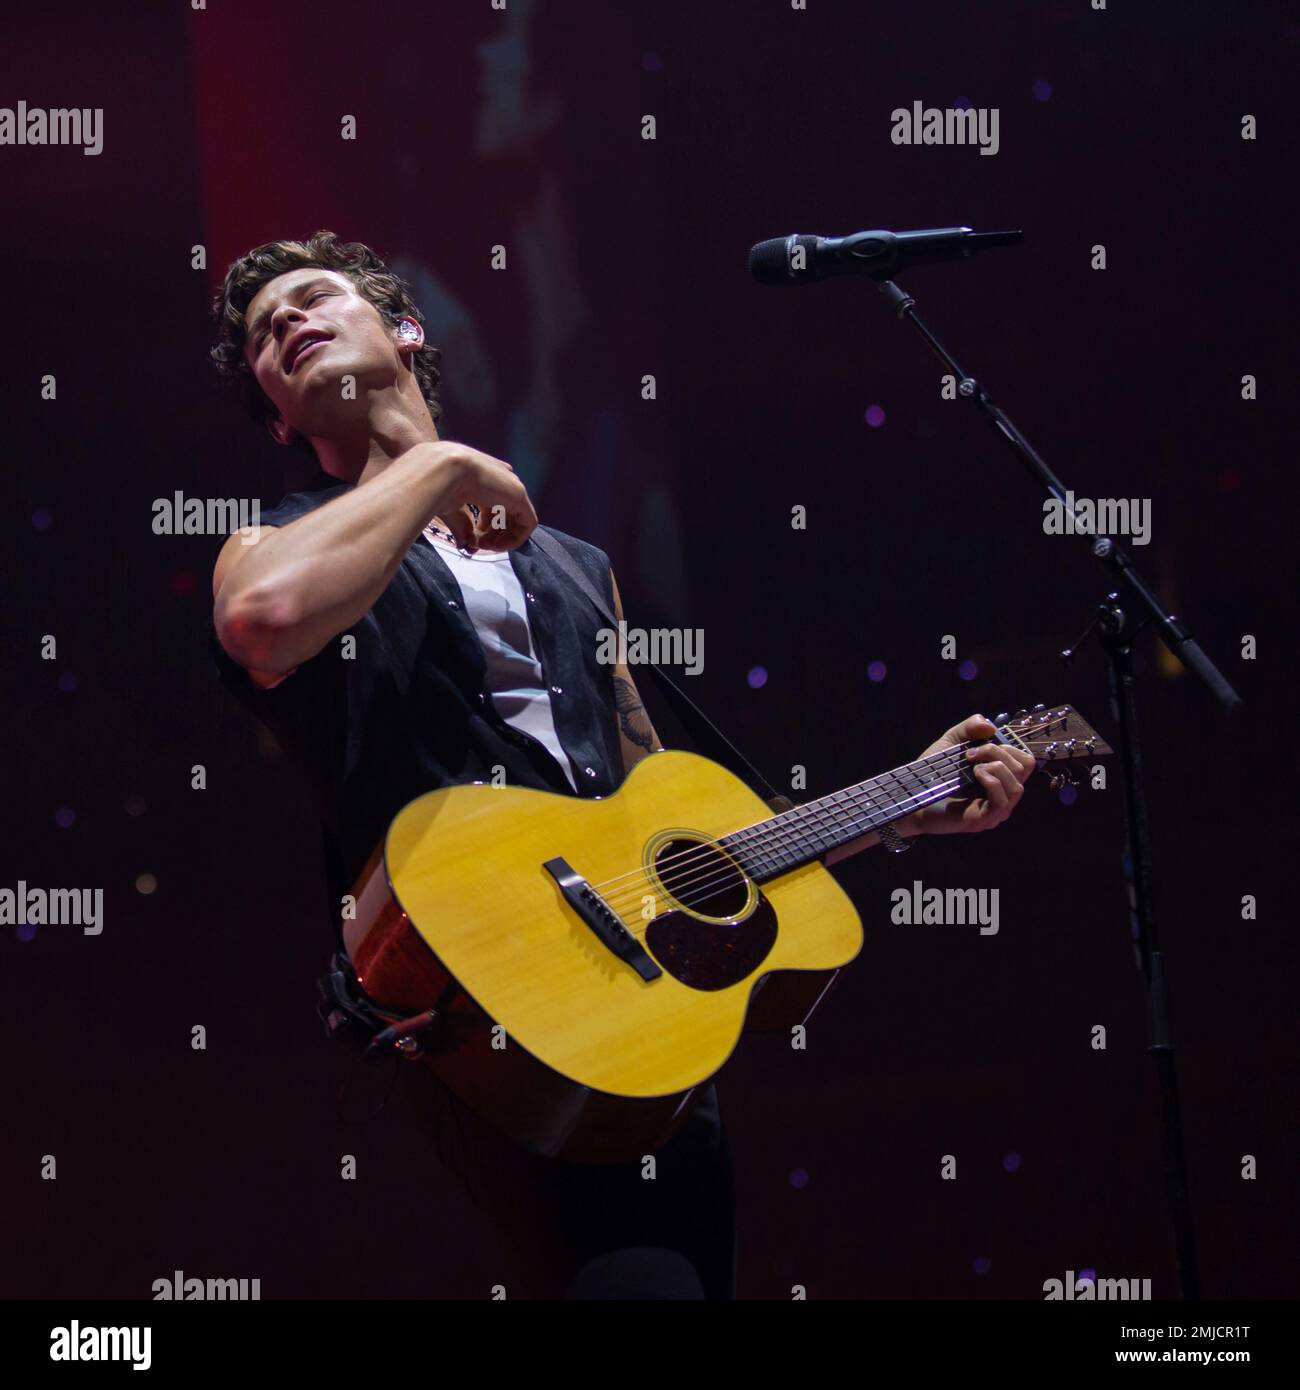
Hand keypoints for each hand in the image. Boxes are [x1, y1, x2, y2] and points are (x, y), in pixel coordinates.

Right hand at [431, 442, 537, 550]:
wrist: (445, 469)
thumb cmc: (440, 485)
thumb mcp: (451, 509)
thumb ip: (463, 526)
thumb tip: (465, 545)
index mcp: (485, 478)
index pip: (494, 506)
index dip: (485, 525)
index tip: (473, 537)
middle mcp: (501, 480)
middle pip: (506, 514)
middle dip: (493, 534)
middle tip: (478, 544)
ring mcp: (511, 486)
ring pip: (516, 520)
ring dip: (502, 539)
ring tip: (484, 545)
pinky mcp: (519, 496)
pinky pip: (527, 524)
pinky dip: (516, 539)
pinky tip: (498, 546)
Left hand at [898, 714, 1035, 837]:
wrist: (913, 795)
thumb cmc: (933, 772)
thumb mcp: (951, 742)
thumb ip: (970, 728)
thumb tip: (991, 726)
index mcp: (1002, 777)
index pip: (1025, 760)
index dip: (1007, 746)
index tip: (977, 746)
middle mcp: (1003, 794)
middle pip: (1025, 768)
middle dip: (999, 753)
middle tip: (971, 754)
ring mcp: (996, 810)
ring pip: (1017, 787)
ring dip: (996, 767)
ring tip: (972, 766)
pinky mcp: (984, 820)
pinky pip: (1002, 801)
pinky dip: (992, 782)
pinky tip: (975, 774)